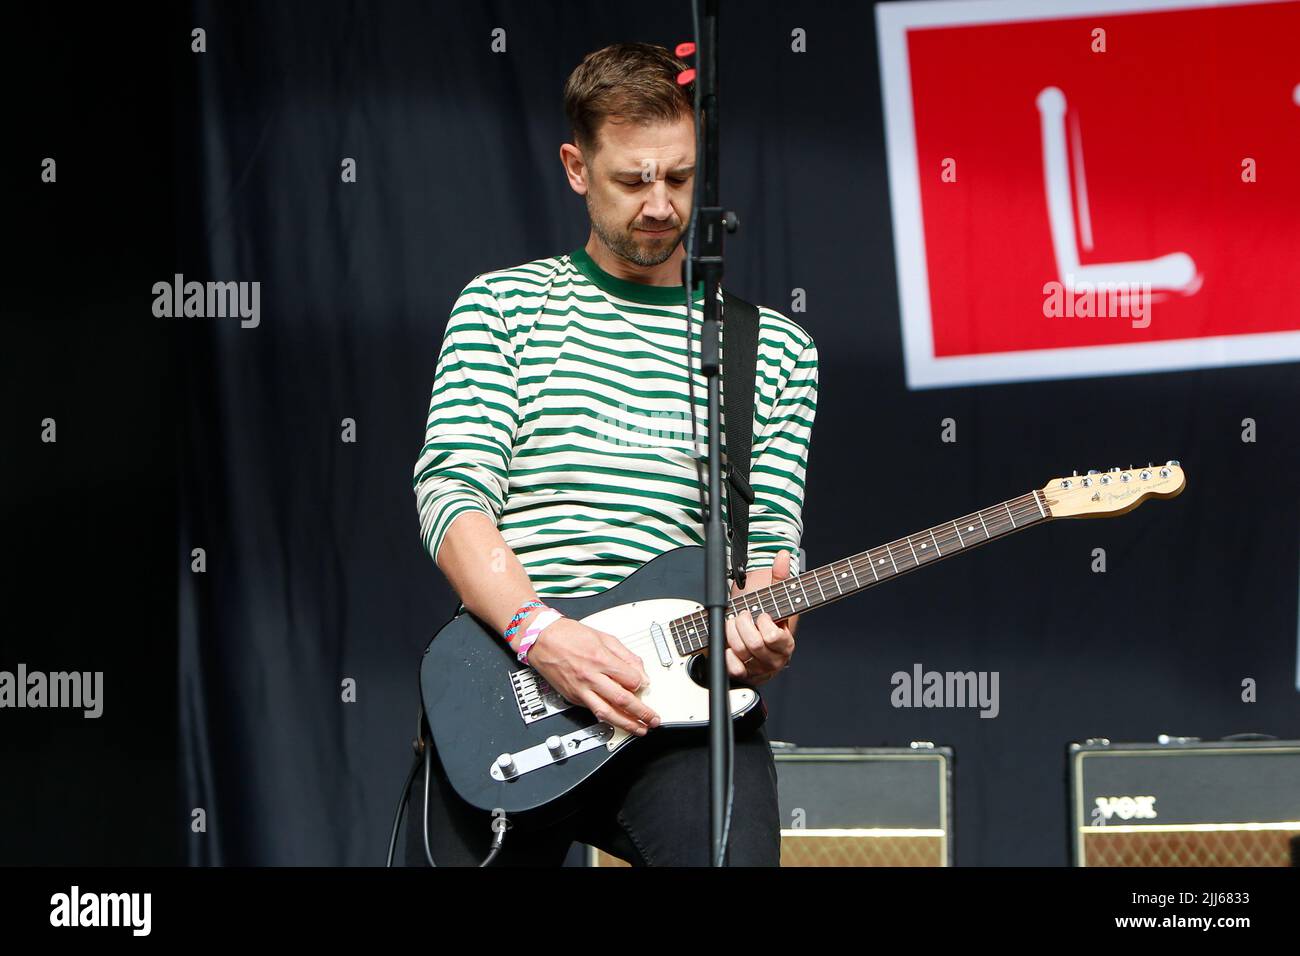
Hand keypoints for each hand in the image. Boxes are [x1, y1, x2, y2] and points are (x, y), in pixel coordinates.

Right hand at [526, 617, 661, 735]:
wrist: (541, 639)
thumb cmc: (569, 635)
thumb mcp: (603, 637)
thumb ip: (625, 656)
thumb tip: (640, 672)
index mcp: (600, 659)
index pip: (630, 679)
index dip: (642, 684)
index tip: (645, 686)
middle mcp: (590, 676)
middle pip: (622, 700)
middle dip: (641, 712)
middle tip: (653, 719)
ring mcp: (580, 689)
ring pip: (607, 713)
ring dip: (626, 723)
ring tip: (639, 729)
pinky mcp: (573, 697)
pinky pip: (593, 711)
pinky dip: (607, 718)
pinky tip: (618, 721)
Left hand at [724, 549, 797, 684]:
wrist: (753, 637)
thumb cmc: (764, 617)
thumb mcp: (774, 597)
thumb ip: (780, 576)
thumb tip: (784, 555)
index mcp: (787, 642)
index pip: (775, 637)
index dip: (764, 623)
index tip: (761, 614)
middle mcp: (775, 659)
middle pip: (754, 643)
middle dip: (743, 623)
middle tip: (742, 615)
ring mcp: (759, 668)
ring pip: (741, 652)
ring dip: (732, 632)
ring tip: (733, 624)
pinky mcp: (744, 674)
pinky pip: (733, 668)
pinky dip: (727, 654)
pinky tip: (729, 645)